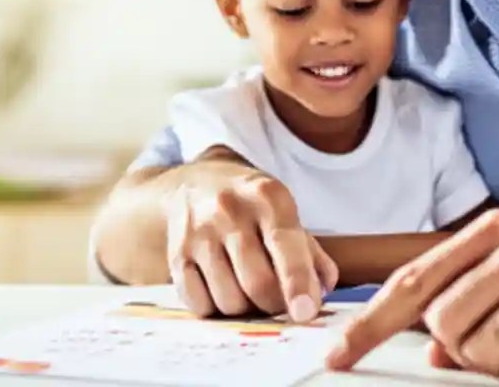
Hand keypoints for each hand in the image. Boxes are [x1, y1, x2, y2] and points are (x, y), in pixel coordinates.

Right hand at [164, 171, 338, 321]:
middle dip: (275, 304)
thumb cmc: (251, 206)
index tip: (305, 312)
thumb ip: (310, 252)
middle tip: (278, 300)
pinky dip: (215, 308)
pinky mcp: (176, 253)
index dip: (297, 283)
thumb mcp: (285, 214)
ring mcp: (198, 232)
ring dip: (245, 308)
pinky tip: (221, 288)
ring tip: (248, 289)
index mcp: (267, 196)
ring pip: (229, 299)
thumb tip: (322, 289)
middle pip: (258, 283)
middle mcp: (229, 210)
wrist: (194, 185)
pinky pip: (199, 303)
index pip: (286, 245)